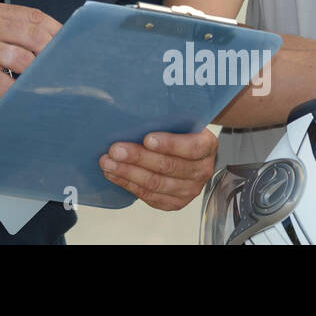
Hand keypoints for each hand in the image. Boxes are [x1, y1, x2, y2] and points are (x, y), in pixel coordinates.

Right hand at [0, 1, 60, 105]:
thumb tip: (48, 41)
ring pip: (24, 61)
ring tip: (48, 84)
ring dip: (39, 75)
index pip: (34, 17)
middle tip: (65, 68)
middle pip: (34, 37)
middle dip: (53, 54)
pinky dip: (21, 93)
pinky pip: (7, 85)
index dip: (57, 31)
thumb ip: (8, 30)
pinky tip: (27, 97)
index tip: (71, 44)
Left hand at [99, 128, 217, 210]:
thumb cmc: (180, 131)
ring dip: (128, 173)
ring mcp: (190, 190)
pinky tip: (114, 175)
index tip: (146, 139)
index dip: (169, 144)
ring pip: (156, 184)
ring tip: (108, 163)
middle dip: (138, 158)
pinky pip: (150, 196)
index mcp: (207, 145)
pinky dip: (129, 185)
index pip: (191, 147)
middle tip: (115, 150)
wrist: (190, 154)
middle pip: (168, 167)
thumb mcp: (181, 120)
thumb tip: (133, 113)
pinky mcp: (175, 203)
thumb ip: (165, 118)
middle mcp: (202, 170)